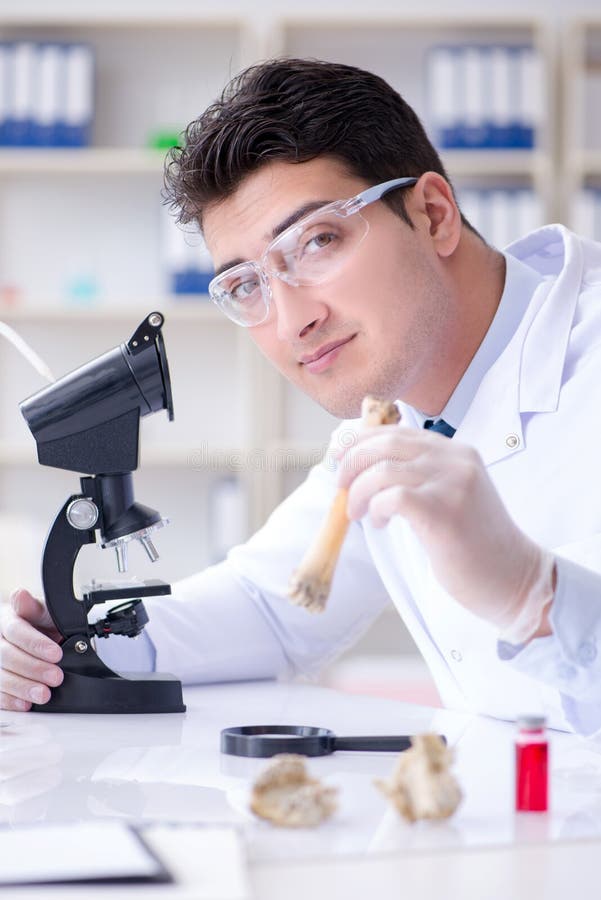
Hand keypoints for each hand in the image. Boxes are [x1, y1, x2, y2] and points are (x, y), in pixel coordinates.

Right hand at [0, 589, 62, 710]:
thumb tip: (21, 595)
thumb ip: (35, 607)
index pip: (15, 631)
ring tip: (44, 694)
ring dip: (23, 688)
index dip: (36, 644)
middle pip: (7, 656)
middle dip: (33, 668)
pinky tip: (25, 704)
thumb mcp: (42, 612)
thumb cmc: (37, 624)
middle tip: (56, 677)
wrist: (33, 636)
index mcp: (6, 620)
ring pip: (0, 676)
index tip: (56, 654)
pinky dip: (10, 700)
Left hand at [336, 426, 552, 636]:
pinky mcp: (444, 512)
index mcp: (455, 452)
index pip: (395, 431)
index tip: (339, 457)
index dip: (359, 441)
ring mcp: (452, 483)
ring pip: (382, 471)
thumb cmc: (473, 543)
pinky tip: (381, 523)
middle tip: (341, 488)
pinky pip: (393, 497)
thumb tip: (359, 467)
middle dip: (351, 464)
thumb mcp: (448, 495)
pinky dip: (376, 509)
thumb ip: (416, 476)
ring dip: (358, 492)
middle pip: (384, 443)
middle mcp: (455, 460)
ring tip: (359, 513)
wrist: (513, 577)